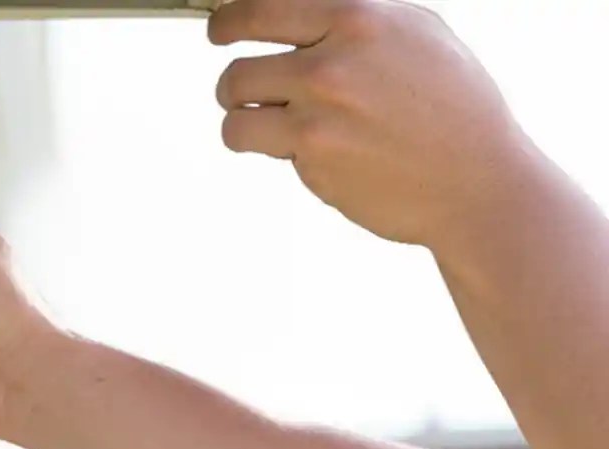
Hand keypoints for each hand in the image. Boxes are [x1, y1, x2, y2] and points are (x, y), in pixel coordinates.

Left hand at [211, 0, 537, 249]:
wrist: (478, 181)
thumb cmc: (452, 106)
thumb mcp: (416, 32)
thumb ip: (354, 16)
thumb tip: (295, 7)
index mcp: (360, 18)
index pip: (261, 7)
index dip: (228, 21)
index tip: (221, 31)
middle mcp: (334, 63)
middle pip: (237, 66)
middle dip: (229, 83)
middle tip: (233, 91)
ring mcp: (319, 114)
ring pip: (234, 110)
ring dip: (240, 119)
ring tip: (264, 125)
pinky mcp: (312, 159)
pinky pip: (259, 145)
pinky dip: (268, 149)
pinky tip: (303, 150)